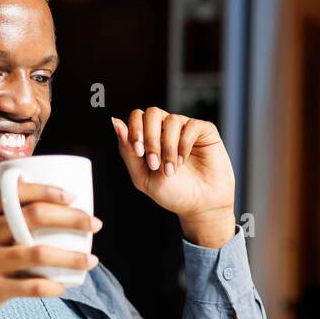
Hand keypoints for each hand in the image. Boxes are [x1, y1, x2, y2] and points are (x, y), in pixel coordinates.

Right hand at [0, 184, 101, 318]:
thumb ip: (1, 222)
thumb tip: (48, 210)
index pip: (17, 193)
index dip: (49, 192)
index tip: (75, 198)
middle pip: (34, 217)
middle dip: (72, 218)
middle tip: (94, 224)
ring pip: (38, 253)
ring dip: (71, 258)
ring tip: (92, 261)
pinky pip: (31, 286)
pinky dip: (52, 287)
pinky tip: (65, 287)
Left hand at [111, 108, 236, 246]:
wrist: (200, 205)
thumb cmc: (173, 193)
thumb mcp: (142, 176)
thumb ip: (128, 151)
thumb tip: (115, 122)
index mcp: (149, 138)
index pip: (137, 117)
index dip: (135, 130)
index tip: (139, 152)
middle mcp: (166, 130)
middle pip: (151, 113)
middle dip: (150, 138)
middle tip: (153, 163)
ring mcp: (185, 128)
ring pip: (171, 120)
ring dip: (168, 148)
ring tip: (171, 169)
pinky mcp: (204, 131)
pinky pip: (191, 125)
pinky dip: (184, 144)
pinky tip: (184, 161)